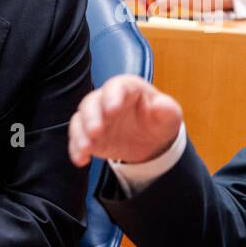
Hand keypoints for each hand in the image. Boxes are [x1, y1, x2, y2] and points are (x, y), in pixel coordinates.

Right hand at [68, 75, 182, 166]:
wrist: (150, 140)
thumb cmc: (159, 120)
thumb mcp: (169, 115)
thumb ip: (167, 109)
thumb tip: (161, 106)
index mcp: (128, 88)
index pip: (116, 87)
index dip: (112, 97)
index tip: (112, 110)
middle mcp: (107, 99)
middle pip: (92, 102)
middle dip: (91, 117)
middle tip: (95, 132)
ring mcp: (96, 117)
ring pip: (80, 119)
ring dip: (80, 134)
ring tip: (86, 148)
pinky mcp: (89, 135)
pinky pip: (77, 139)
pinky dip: (76, 148)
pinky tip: (81, 159)